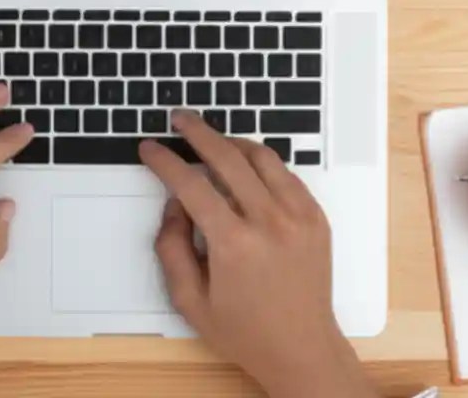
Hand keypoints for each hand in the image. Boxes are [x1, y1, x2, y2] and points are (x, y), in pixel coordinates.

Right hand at [139, 110, 375, 397]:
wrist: (302, 347)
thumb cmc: (245, 330)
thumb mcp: (190, 300)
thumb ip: (172, 248)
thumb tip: (173, 205)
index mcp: (234, 244)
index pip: (192, 185)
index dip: (166, 162)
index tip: (152, 148)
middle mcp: (269, 222)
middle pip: (228, 156)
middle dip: (198, 132)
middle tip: (180, 119)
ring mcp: (298, 216)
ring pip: (262, 157)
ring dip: (232, 141)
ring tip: (212, 139)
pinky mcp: (316, 218)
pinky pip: (287, 174)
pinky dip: (263, 164)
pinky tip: (246, 167)